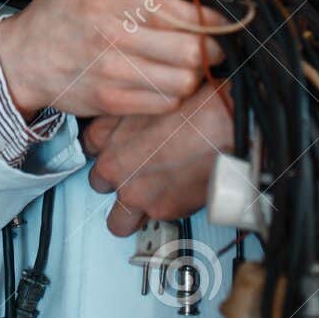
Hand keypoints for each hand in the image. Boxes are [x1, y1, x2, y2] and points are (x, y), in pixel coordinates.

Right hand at [0, 0, 224, 118]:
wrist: (21, 60)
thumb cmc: (53, 12)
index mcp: (112, 3)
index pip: (180, 13)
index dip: (211, 18)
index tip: (218, 17)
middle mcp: (117, 40)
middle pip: (190, 53)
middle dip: (211, 47)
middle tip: (212, 41)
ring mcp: (116, 75)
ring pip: (182, 82)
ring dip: (195, 72)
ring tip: (190, 60)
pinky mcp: (114, 102)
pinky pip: (164, 103)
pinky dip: (175, 93)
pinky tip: (169, 78)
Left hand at [82, 82, 234, 235]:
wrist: (230, 125)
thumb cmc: (199, 103)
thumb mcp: (154, 95)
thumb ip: (134, 114)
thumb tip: (138, 119)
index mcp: (108, 133)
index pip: (88, 146)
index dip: (106, 148)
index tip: (118, 149)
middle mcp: (115, 166)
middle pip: (98, 184)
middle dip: (117, 181)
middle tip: (140, 173)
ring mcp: (136, 192)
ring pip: (117, 221)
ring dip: (130, 214)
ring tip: (152, 201)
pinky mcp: (162, 211)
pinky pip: (155, 220)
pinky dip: (167, 211)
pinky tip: (181, 193)